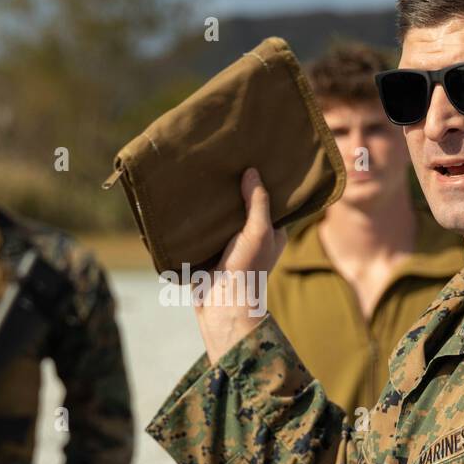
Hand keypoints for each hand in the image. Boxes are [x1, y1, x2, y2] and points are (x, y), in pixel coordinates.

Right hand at [194, 168, 286, 362]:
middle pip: (244, 206)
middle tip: (226, 160)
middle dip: (236, 188)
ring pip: (223, 216)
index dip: (264, 182)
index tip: (254, 159)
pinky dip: (199, 215)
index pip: (270, 200)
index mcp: (272, 232)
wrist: (220, 304)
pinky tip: (191, 194)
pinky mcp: (209, 249)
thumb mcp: (258, 231)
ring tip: (206, 171)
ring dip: (215, 201)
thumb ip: (257, 202)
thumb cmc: (247, 268)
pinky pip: (205, 227)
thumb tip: (252, 172)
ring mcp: (230, 243)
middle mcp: (253, 236)